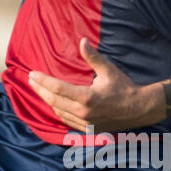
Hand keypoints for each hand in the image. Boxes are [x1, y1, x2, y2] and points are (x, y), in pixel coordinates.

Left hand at [28, 39, 155, 134]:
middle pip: (53, 101)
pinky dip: (58, 111)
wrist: (139, 109)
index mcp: (87, 98)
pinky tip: (53, 104)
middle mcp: (83, 113)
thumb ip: (92, 57)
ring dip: (47, 101)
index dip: (43, 81)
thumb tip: (82, 41)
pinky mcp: (88, 129)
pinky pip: (67, 121)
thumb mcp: (108, 70)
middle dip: (40, 90)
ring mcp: (85, 123)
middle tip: (31, 80)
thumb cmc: (124, 88)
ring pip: (58, 112)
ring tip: (39, 90)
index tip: (32, 74)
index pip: (57, 89)